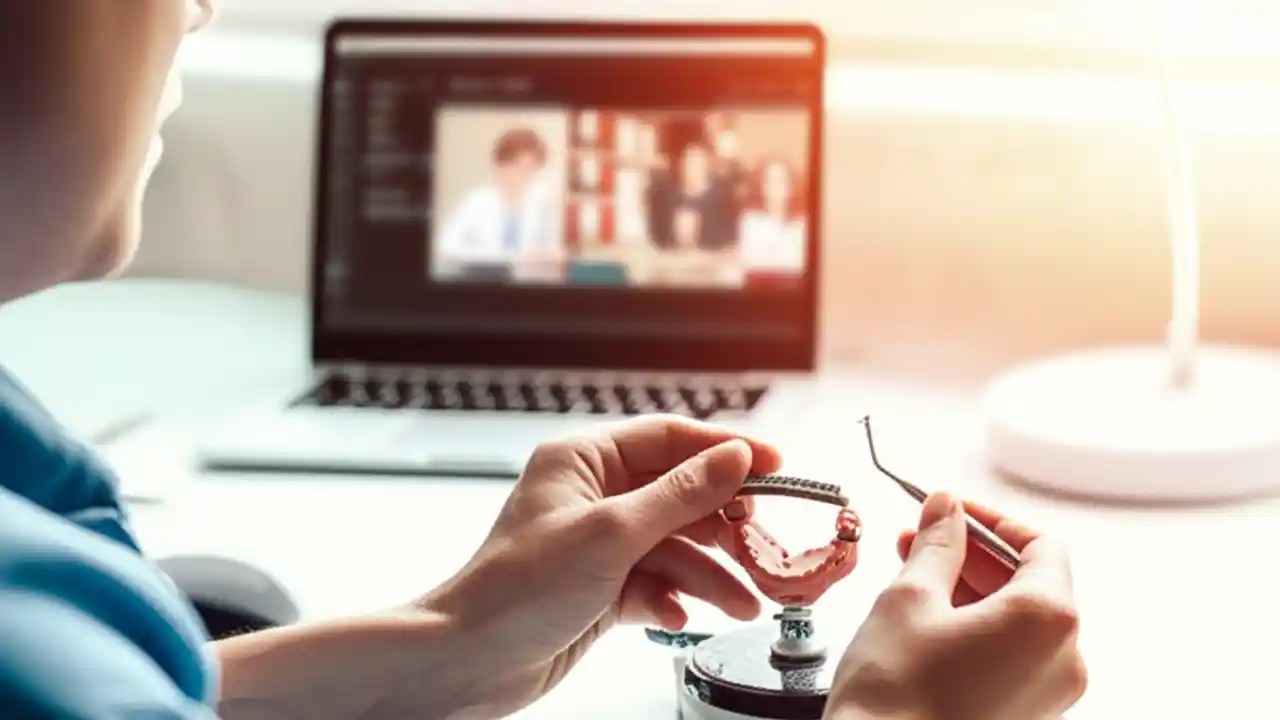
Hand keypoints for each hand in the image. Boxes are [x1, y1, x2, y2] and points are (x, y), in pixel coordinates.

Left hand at [422, 416, 781, 716]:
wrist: (469, 661)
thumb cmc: (516, 588)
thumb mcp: (613, 534)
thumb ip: (681, 495)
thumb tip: (734, 459)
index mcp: (583, 460)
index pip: (670, 439)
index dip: (725, 450)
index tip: (775, 466)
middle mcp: (593, 496)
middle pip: (680, 496)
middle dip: (723, 526)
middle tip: (762, 546)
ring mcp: (598, 544)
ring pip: (674, 547)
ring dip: (709, 575)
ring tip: (742, 602)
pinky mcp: (600, 588)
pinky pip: (655, 584)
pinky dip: (672, 600)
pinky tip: (678, 618)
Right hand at [825, 493, 1086, 719]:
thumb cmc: (897, 700)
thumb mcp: (909, 599)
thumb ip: (937, 544)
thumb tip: (947, 510)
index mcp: (1047, 621)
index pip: (1040, 545)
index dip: (992, 520)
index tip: (953, 511)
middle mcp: (1063, 661)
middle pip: (1031, 582)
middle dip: (974, 554)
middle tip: (924, 537)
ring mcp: (1047, 696)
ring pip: (1016, 621)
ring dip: (970, 589)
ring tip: (914, 574)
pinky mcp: (1023, 717)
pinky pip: (1008, 655)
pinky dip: (974, 627)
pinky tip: (927, 618)